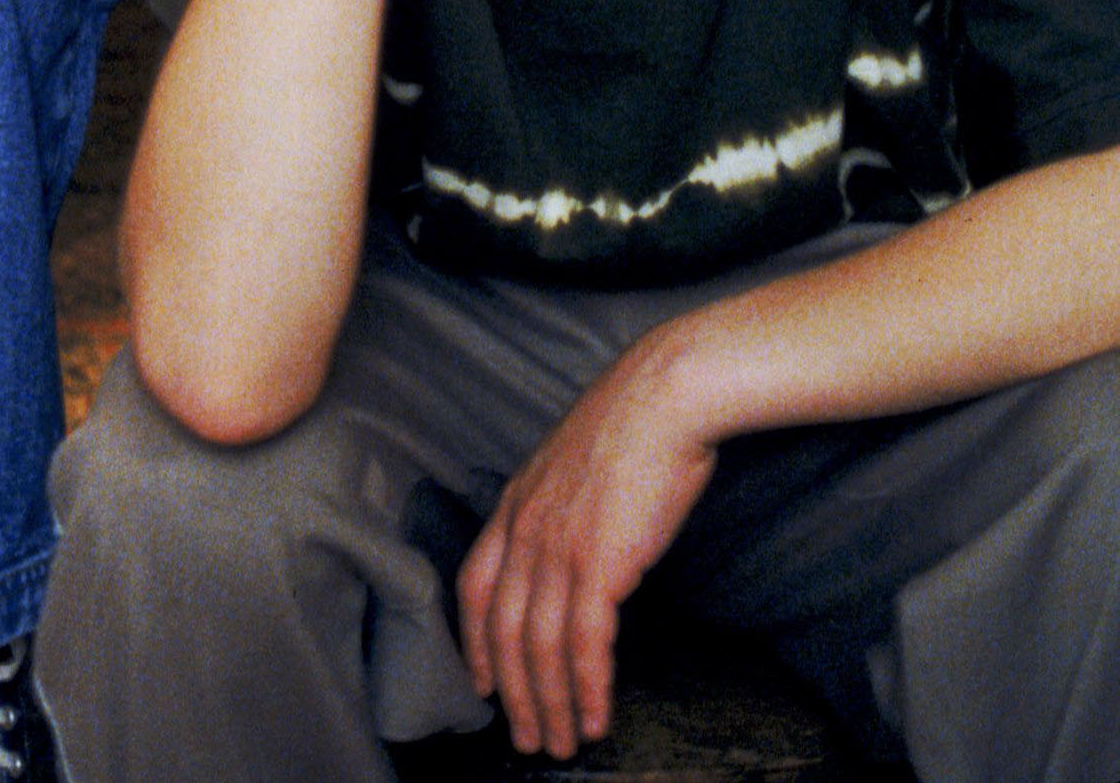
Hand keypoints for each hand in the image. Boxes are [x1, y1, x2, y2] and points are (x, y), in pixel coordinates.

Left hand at [458, 335, 718, 758]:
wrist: (665, 396)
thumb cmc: (633, 424)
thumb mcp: (574, 464)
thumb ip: (559, 508)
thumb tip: (574, 549)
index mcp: (515, 504)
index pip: (474, 586)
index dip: (475, 642)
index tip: (482, 684)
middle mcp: (525, 529)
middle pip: (503, 630)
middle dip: (513, 694)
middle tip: (526, 739)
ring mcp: (558, 546)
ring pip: (539, 647)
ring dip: (549, 704)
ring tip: (560, 745)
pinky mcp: (599, 563)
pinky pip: (585, 644)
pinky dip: (587, 688)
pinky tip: (594, 719)